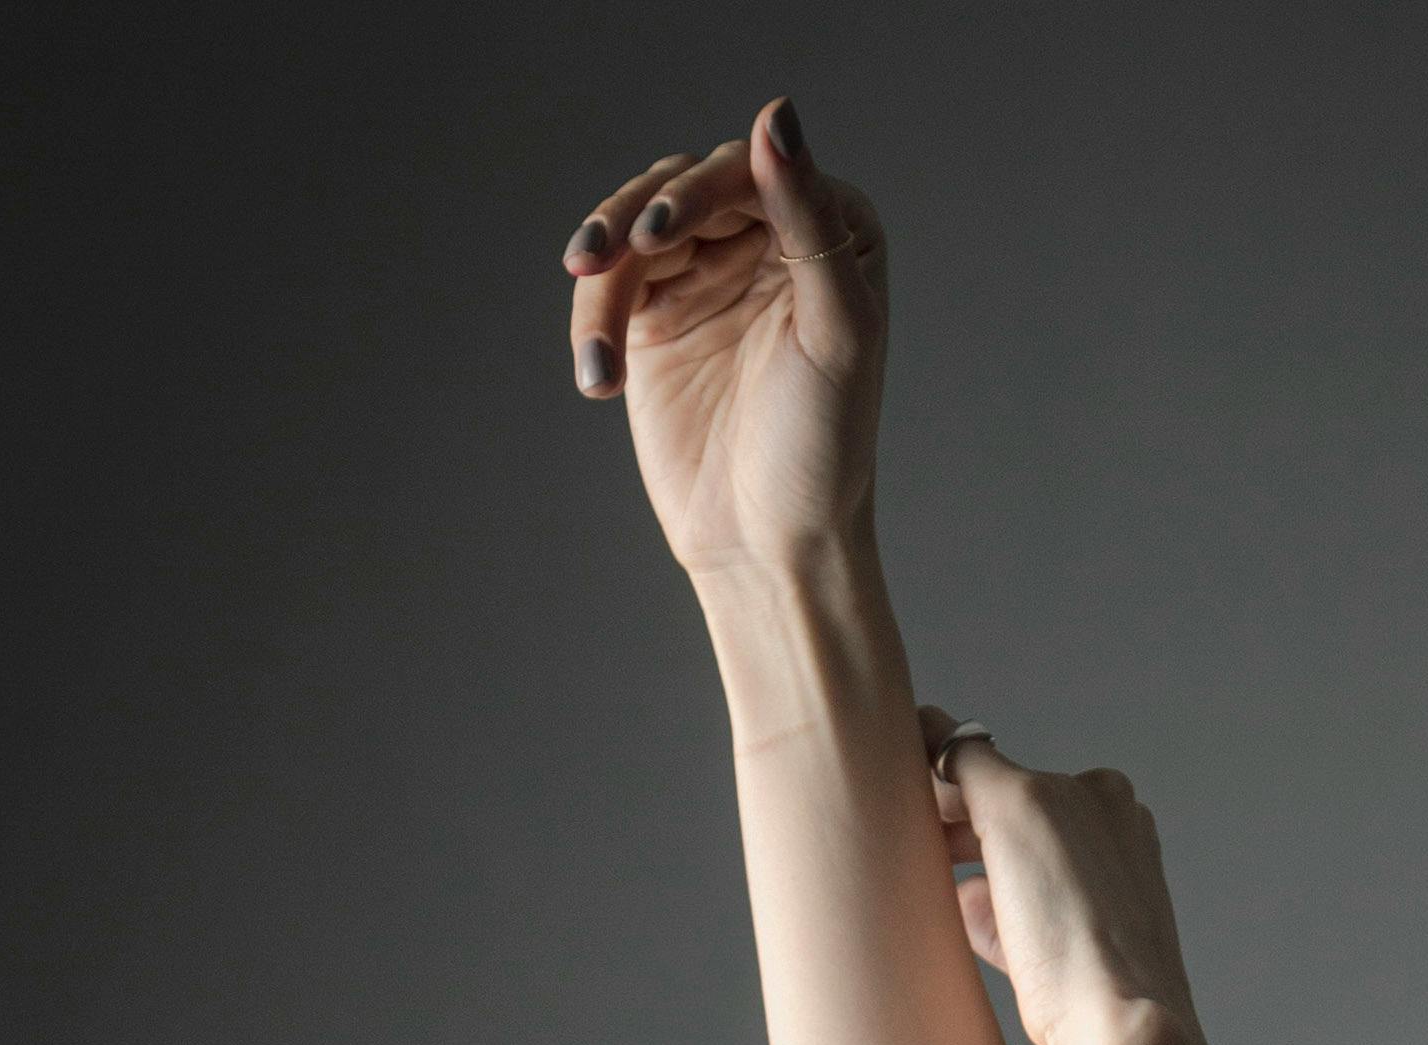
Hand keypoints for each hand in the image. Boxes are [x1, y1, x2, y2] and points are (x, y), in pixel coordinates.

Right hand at [562, 98, 885, 579]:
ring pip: (636, 231)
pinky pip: (609, 286)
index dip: (698, 191)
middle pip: (683, 189)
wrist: (770, 547)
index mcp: (831, 231)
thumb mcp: (834, 332)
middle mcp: (770, 239)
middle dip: (635, 221)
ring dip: (603, 268)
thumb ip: (811, 223)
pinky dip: (593, 320)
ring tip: (593, 329)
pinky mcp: (656, 317)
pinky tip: (598, 373)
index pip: (753, 173)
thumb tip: (775, 114)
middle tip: (601, 262)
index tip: (657, 232)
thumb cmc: (822, 451)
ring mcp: (709, 274)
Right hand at [922, 732, 1206, 1044]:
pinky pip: (1019, 929)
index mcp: (1104, 797)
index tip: (898, 794)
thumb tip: (931, 724)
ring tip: (924, 889)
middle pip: (1008, 823)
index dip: (945, 781)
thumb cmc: (1077, 923)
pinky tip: (964, 934)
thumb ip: (971, 760)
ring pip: (1011, 876)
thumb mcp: (1017, 807)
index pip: (1006, 770)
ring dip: (967, 879)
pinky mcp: (1081, 961)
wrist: (1115, 1033)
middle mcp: (1110, 844)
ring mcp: (1097, 905)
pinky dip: (988, 925)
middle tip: (903, 843)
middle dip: (954, 831)